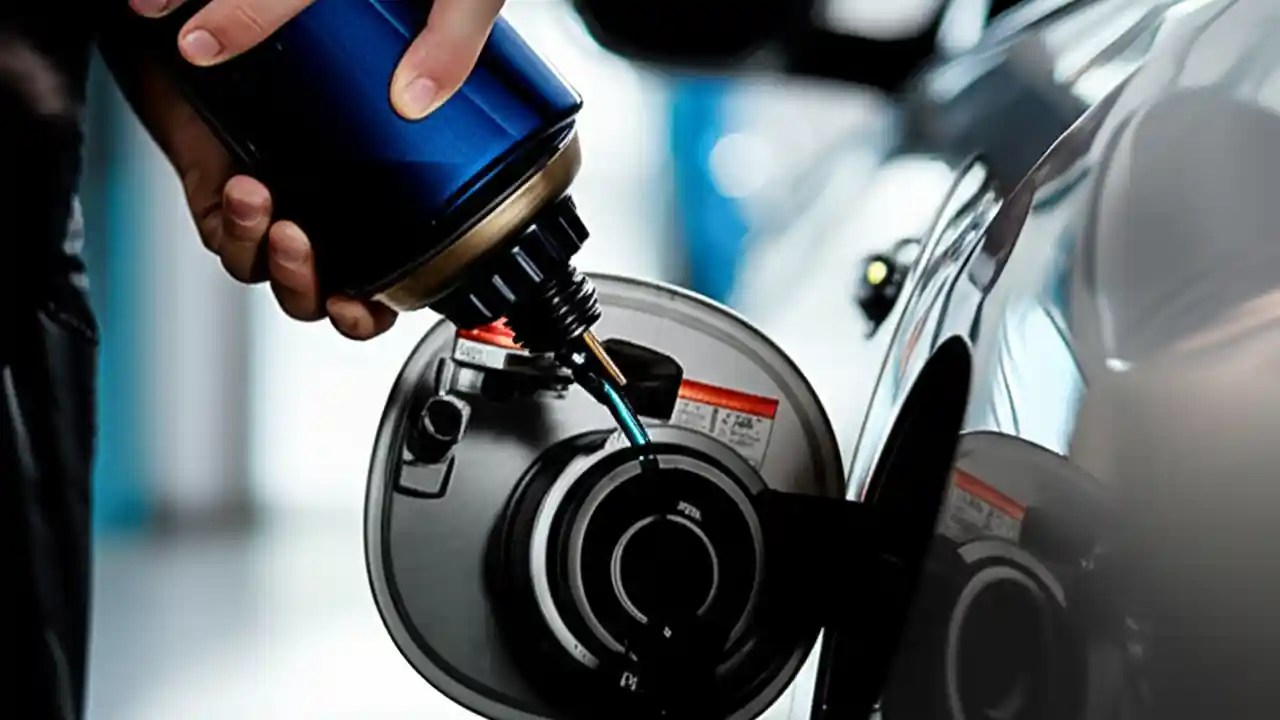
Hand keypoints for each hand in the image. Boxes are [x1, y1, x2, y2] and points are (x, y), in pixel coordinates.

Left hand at [126, 0, 505, 338]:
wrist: (204, 54)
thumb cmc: (287, 69)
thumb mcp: (353, 104)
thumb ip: (392, 128)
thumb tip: (428, 111)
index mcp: (364, 224)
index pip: (383, 287)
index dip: (380, 307)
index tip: (370, 300)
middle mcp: (321, 233)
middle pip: (325, 299)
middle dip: (318, 290)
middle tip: (314, 259)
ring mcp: (272, 229)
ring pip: (276, 280)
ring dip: (281, 265)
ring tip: (281, 224)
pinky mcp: (224, 219)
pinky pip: (231, 247)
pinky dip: (240, 226)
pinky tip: (247, 192)